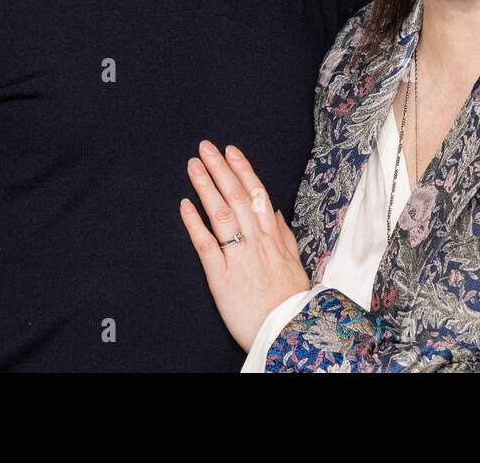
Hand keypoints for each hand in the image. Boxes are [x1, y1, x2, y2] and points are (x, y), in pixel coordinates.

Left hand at [179, 139, 310, 350]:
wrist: (289, 332)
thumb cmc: (291, 300)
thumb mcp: (295, 263)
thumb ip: (284, 235)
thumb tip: (276, 211)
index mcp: (273, 237)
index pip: (257, 194)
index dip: (242, 170)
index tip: (230, 150)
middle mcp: (257, 242)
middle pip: (237, 197)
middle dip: (220, 169)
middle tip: (205, 147)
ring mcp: (239, 257)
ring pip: (222, 215)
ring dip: (205, 187)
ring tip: (192, 166)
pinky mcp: (222, 277)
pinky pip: (207, 246)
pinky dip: (195, 224)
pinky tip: (184, 205)